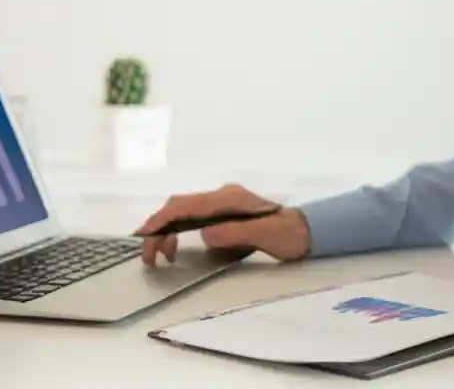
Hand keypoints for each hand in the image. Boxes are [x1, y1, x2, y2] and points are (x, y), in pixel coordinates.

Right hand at [136, 183, 311, 265]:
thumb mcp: (264, 235)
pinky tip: (178, 247)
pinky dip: (179, 231)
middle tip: (149, 257)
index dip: (161, 221)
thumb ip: (234, 233)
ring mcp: (223, 204)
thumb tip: (205, 235)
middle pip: (179, 206)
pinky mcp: (225, 213)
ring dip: (167, 231)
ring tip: (162, 257)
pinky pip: (193, 218)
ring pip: (183, 212)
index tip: (145, 238)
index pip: (185, 205)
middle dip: (158, 228)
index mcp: (228, 199)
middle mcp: (222, 196)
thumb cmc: (287, 235)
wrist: (307, 232)